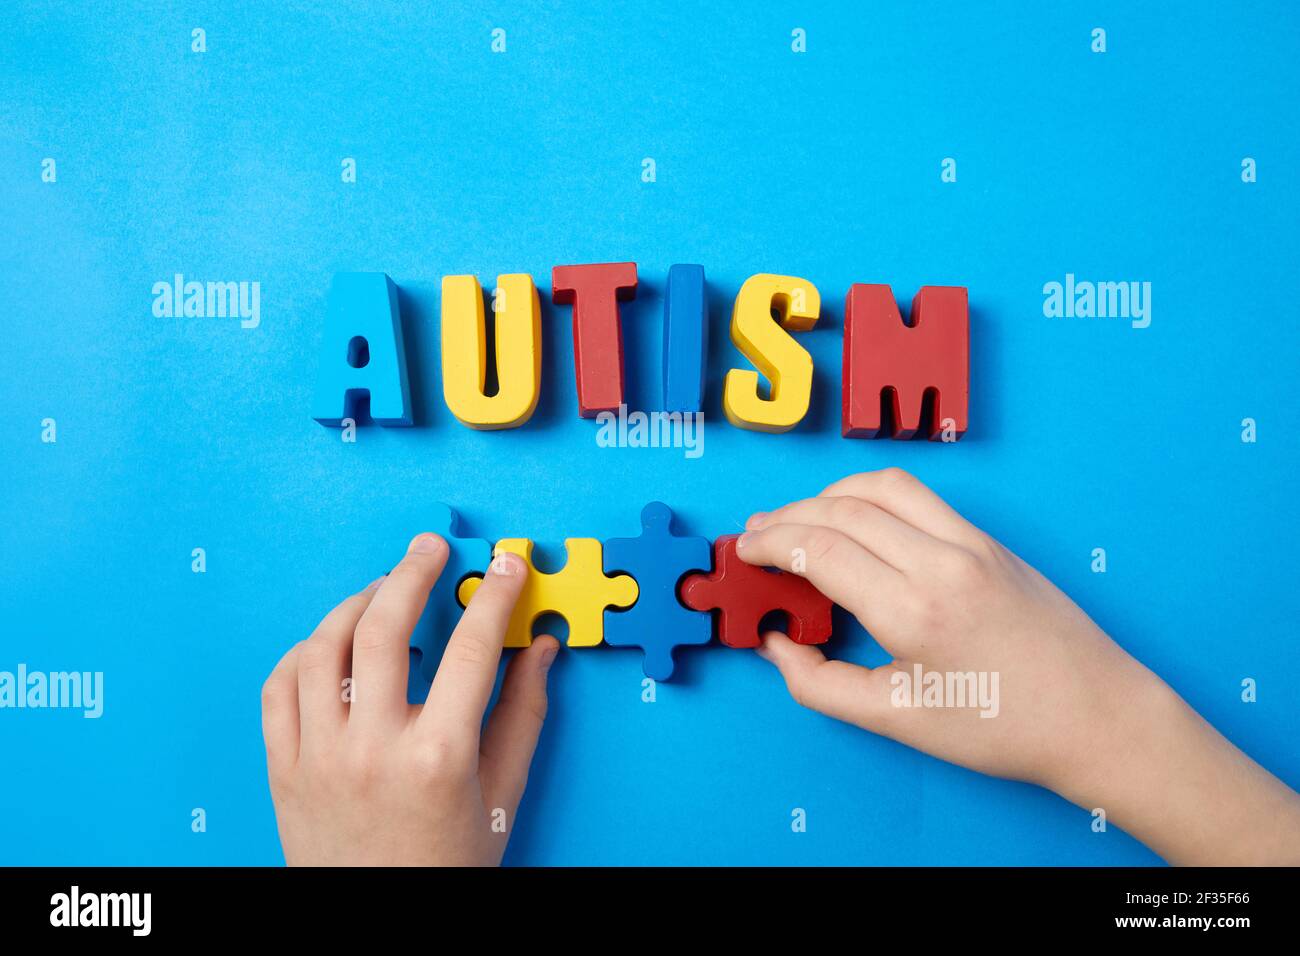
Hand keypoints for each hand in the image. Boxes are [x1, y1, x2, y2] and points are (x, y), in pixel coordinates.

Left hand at [260, 536, 557, 865]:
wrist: (379, 925)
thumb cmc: (445, 866)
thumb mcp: (500, 794)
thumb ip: (524, 714)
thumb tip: (541, 649)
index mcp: (438, 758)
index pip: (473, 650)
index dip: (494, 596)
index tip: (505, 566)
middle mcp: (372, 751)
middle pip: (384, 630)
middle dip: (412, 573)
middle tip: (430, 548)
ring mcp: (318, 759)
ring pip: (321, 649)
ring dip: (354, 604)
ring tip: (382, 590)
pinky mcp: (282, 770)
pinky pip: (278, 689)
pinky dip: (302, 652)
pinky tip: (331, 642)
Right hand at [739, 468, 1299, 864]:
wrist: (1096, 715)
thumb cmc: (999, 726)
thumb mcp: (896, 719)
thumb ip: (820, 682)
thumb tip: (775, 645)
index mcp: (912, 610)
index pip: (818, 548)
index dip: (769, 543)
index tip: (743, 552)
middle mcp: (940, 561)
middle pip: (840, 510)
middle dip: (785, 517)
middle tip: (755, 537)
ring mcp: (969, 542)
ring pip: (879, 486)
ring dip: (827, 495)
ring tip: (798, 520)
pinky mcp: (988, 539)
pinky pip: (916, 494)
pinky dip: (870, 495)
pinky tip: (854, 519)